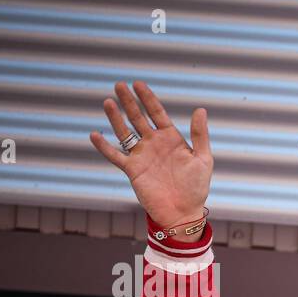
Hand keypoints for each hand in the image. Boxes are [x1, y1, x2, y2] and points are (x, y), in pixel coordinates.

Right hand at [88, 81, 211, 228]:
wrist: (183, 212)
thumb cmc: (196, 187)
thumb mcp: (203, 159)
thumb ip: (200, 135)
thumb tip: (200, 109)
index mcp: (171, 139)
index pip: (157, 113)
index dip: (148, 98)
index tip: (138, 83)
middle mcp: (154, 144)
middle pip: (138, 118)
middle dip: (129, 102)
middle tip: (119, 85)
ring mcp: (142, 156)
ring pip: (125, 132)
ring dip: (116, 118)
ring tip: (108, 102)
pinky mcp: (132, 170)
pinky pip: (115, 155)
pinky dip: (104, 146)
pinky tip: (94, 134)